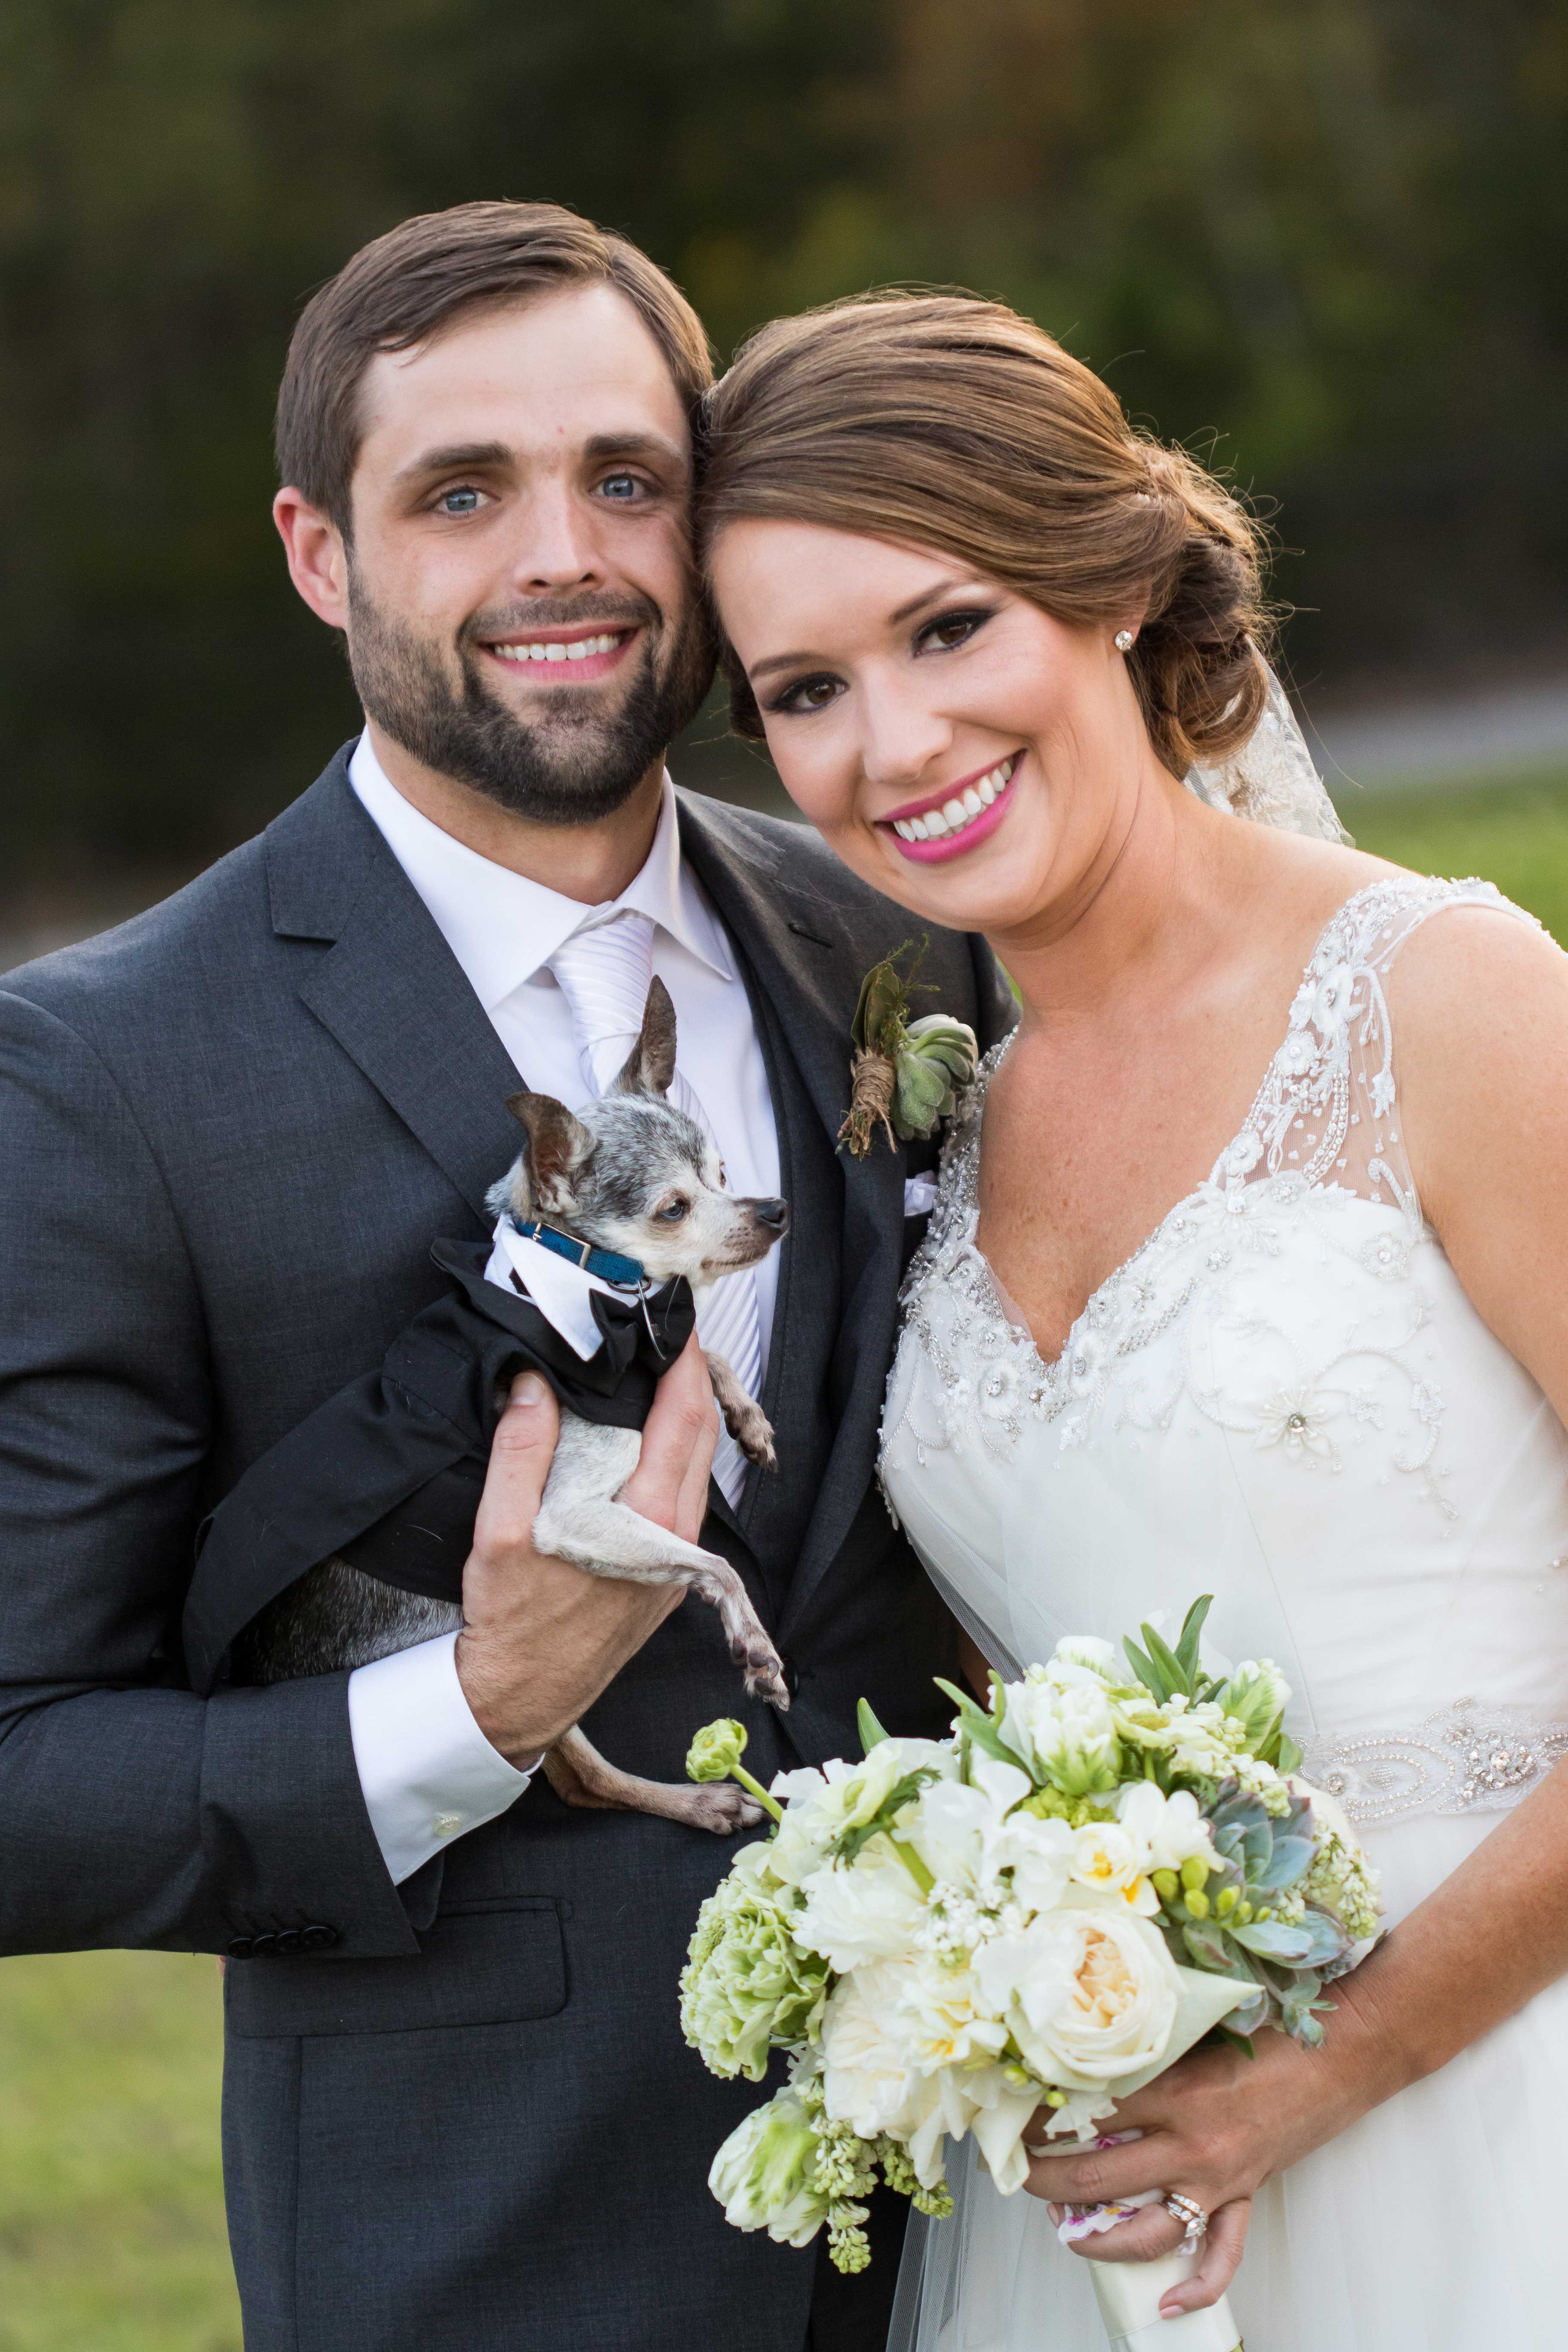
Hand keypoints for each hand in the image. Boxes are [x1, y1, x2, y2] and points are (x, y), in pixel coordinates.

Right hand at [455, 1335, 718, 1764]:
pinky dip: (672, 1460)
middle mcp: (676, 1540)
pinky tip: (639, 1444)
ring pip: (698, 1472)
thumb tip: (533, 1381)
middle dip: (690, 1381)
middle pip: (702, 1439)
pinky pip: (683, 1503)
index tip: (677, 1321)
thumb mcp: (501, 1531)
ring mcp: (676, 1564)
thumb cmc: (511, 1623)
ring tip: (652, 1379)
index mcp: (645, 1521)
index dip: (685, 1363)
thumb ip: (521, 1450)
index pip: (683, 1419)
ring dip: (683, 1421)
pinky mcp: (665, 1580)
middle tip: (666, 1337)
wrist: (518, 1702)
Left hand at [1023, 1987, 1391, 2317]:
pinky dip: (1196, 2287)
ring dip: (1098, 2237)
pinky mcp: (1245, 2196)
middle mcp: (1192, 2143)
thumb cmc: (1268, 2033)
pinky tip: (1168, 2304)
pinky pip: (1221, 2256)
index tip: (1014, 2115)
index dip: (1044, 2116)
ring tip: (1065, 2231)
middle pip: (1100, 2176)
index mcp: (1176, 2090)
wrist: (1340, 2056)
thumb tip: (1086, 2053)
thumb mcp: (1196, 2031)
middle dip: (1047, 2179)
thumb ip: (1147, 2049)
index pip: (1089, 2112)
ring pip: (1147, 2229)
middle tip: (1018, 2172)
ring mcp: (1220, 2179)